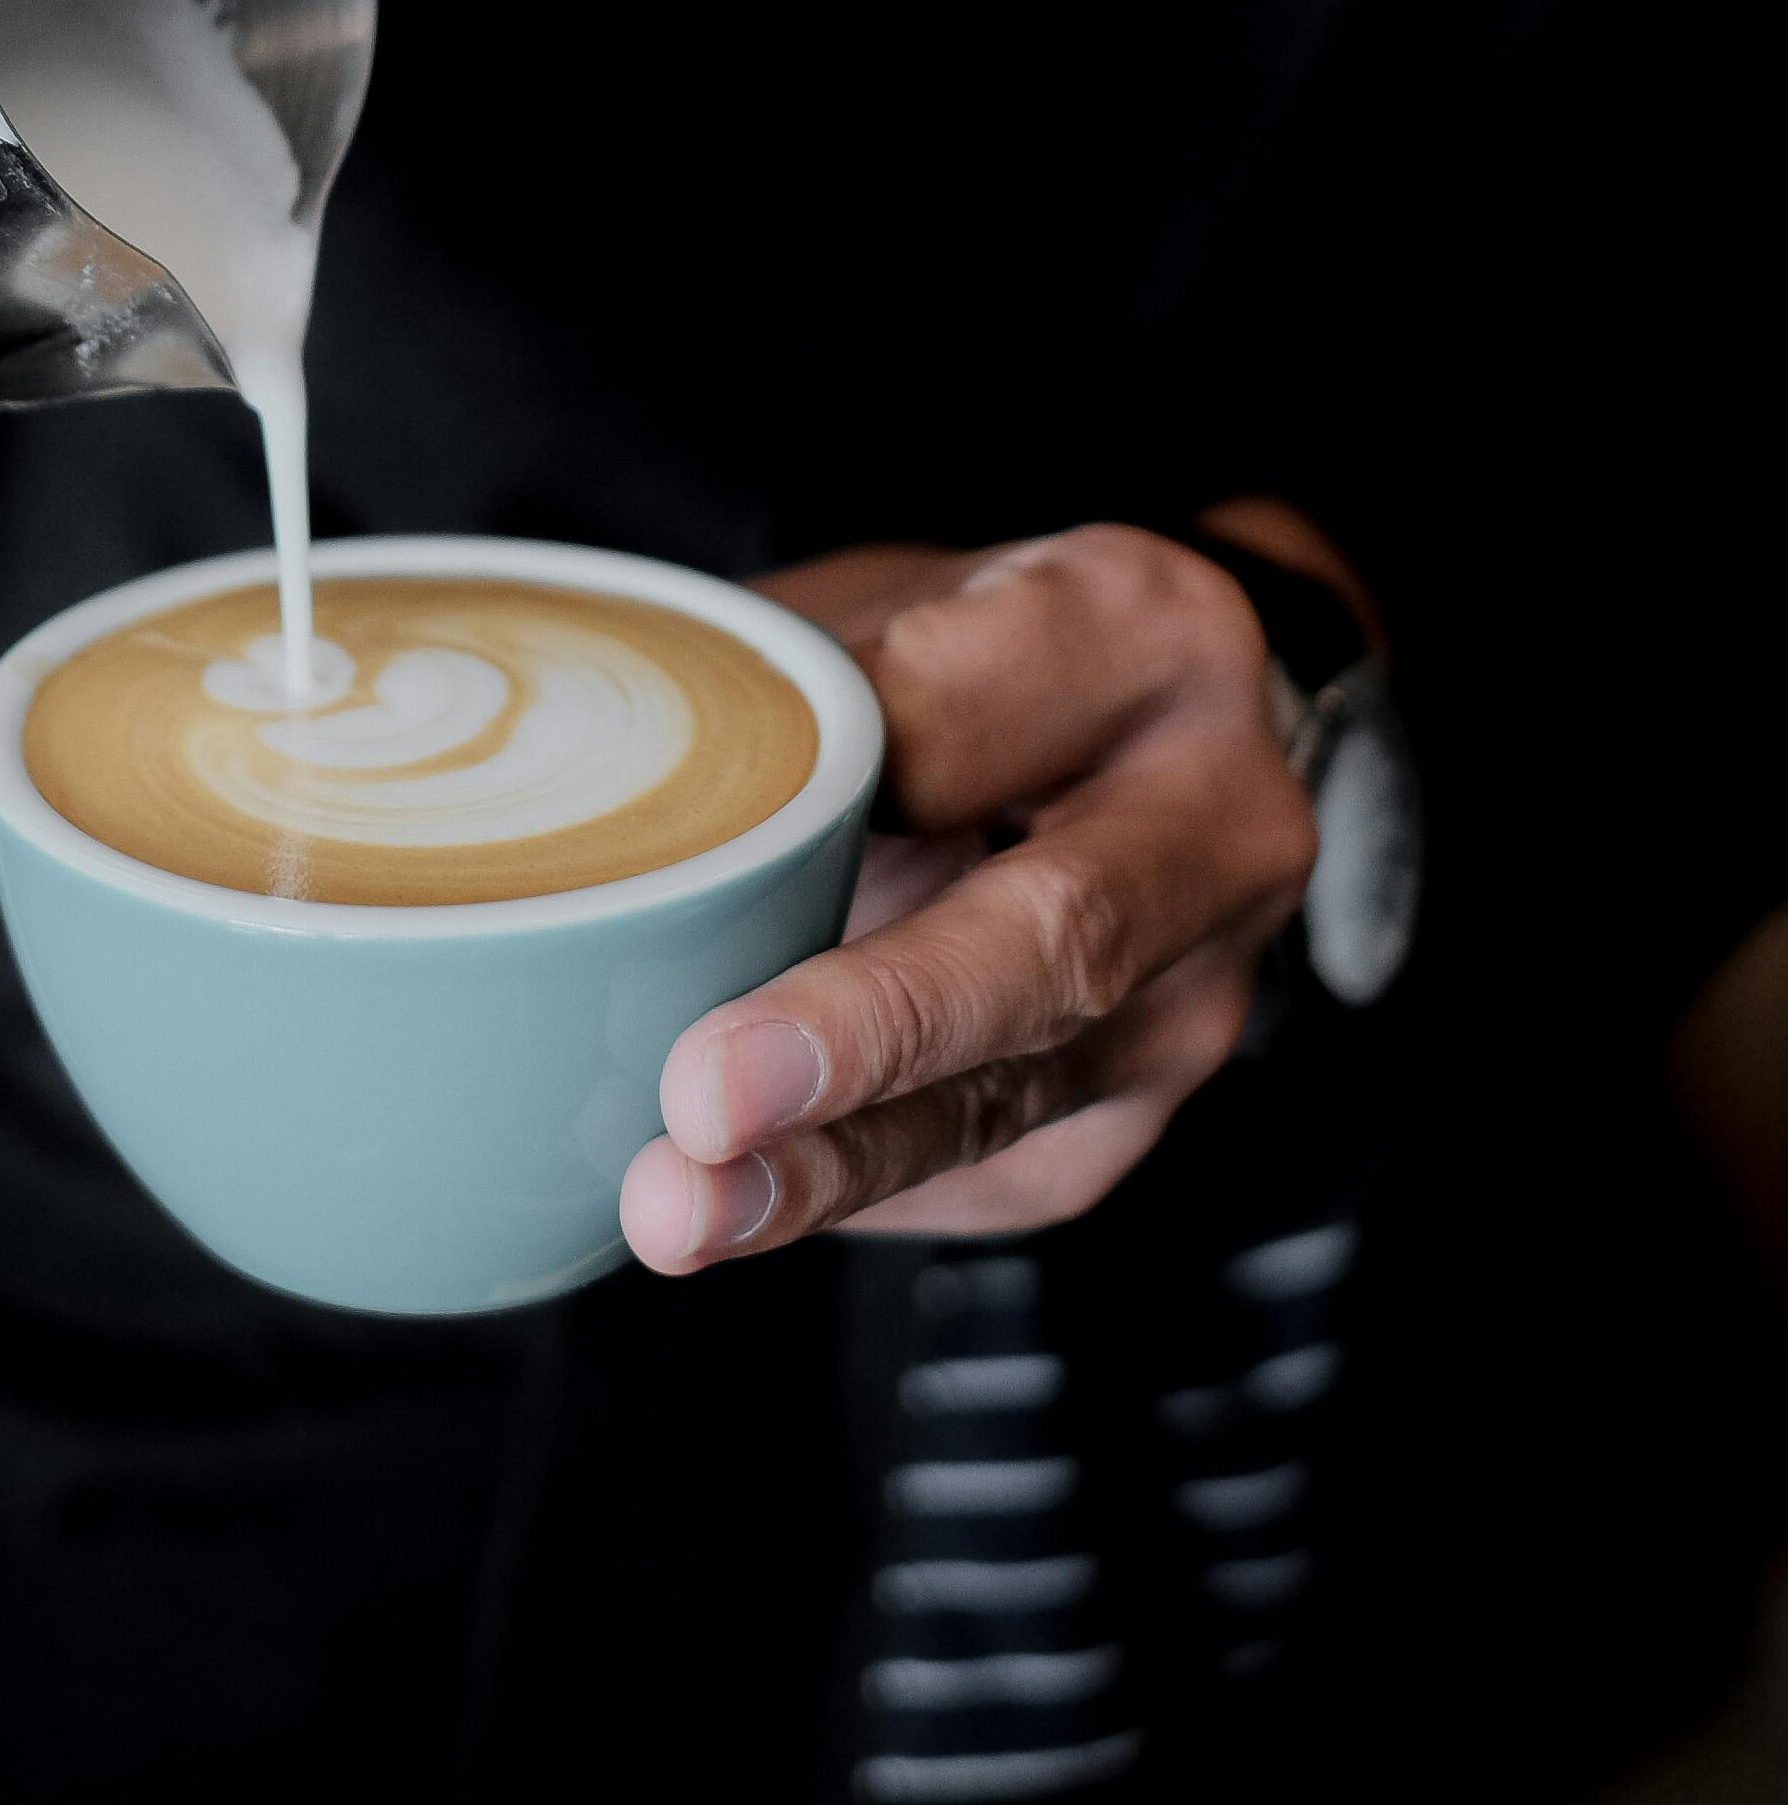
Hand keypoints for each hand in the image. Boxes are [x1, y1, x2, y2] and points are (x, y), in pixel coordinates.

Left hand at [620, 520, 1330, 1267]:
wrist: (1161, 734)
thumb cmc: (980, 651)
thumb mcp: (888, 598)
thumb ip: (786, 685)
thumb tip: (591, 790)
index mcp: (1136, 630)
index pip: (974, 713)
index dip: (840, 789)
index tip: (707, 868)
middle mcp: (1214, 824)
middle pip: (1051, 945)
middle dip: (868, 1033)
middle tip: (705, 1102)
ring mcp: (1196, 992)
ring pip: (1012, 1099)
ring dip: (835, 1168)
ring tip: (684, 1206)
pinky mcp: (1137, 1115)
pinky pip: (985, 1173)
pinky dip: (847, 1188)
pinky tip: (740, 1196)